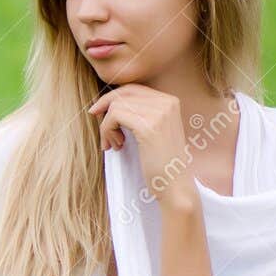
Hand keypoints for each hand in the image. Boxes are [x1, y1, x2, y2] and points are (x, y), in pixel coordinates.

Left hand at [87, 84, 196, 206]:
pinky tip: (116, 146)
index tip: (100, 114)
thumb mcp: (153, 131)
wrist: (175, 186)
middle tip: (102, 130)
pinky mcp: (148, 126)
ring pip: (116, 105)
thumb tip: (107, 103)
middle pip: (123, 93)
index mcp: (170, 101)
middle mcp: (167, 102)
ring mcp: (159, 113)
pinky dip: (107, 131)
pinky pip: (114, 117)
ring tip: (113, 144)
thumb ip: (139, 114)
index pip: (132, 89)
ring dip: (106, 126)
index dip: (112, 99)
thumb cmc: (160, 162)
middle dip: (105, 108)